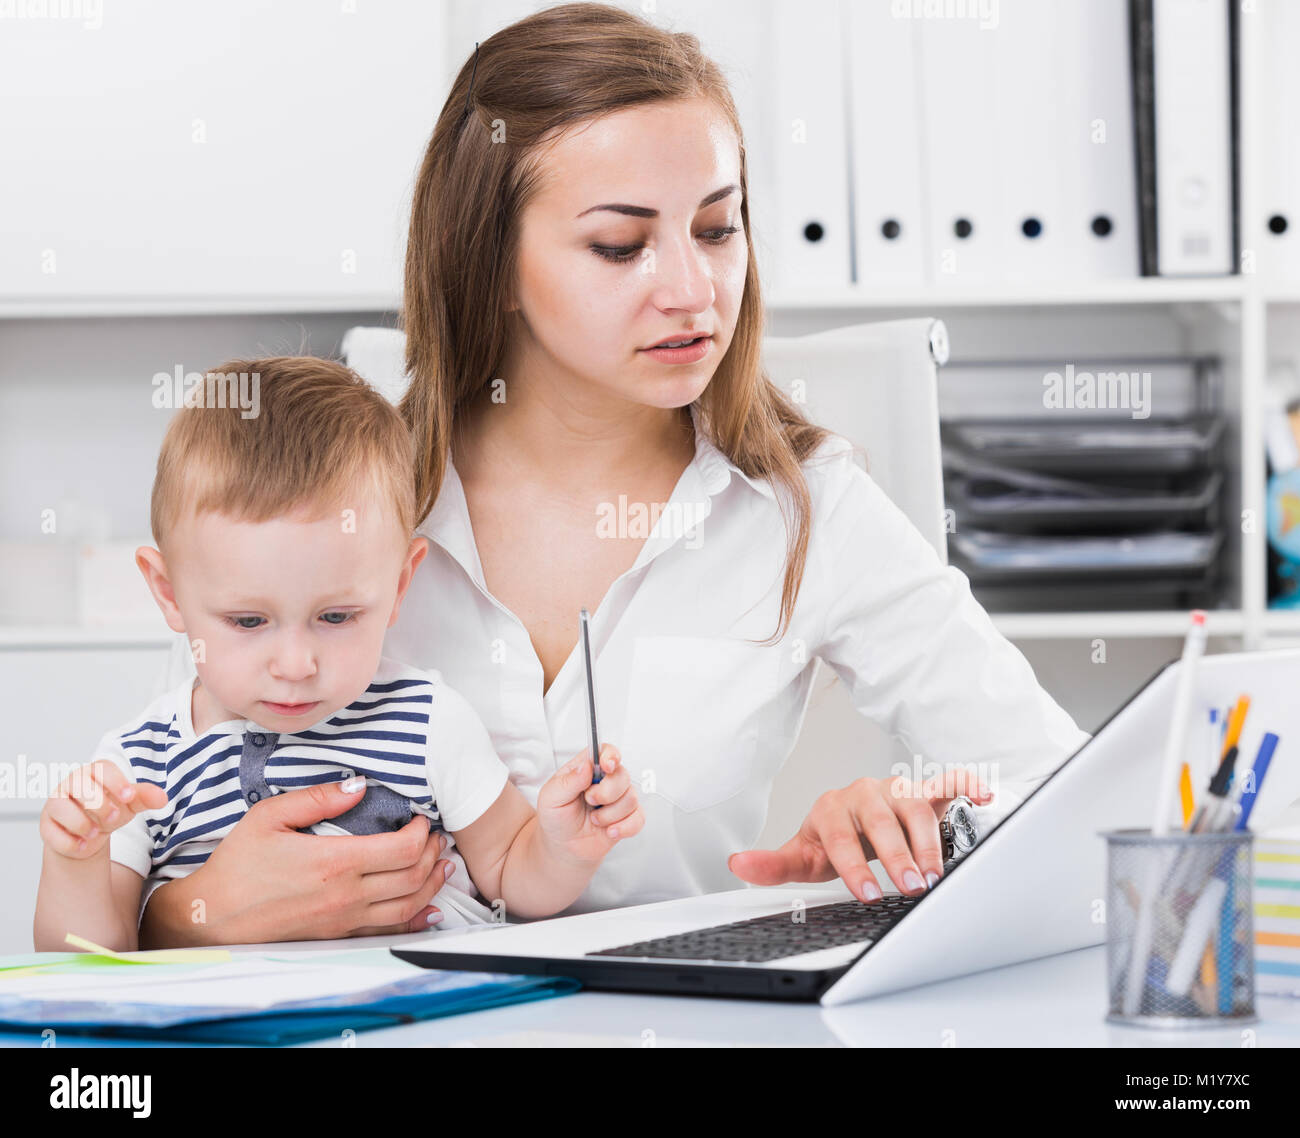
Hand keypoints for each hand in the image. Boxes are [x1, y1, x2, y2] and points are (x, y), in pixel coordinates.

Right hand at [39, 760, 167, 859]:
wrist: (89, 835)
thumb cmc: (110, 811)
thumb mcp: (130, 804)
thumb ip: (145, 797)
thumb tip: (162, 797)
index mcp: (95, 772)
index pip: (102, 768)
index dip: (116, 781)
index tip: (128, 797)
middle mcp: (72, 783)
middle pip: (81, 786)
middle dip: (100, 805)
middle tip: (113, 819)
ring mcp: (56, 803)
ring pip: (61, 806)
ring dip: (81, 823)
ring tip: (95, 833)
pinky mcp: (46, 824)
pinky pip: (52, 832)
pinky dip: (69, 842)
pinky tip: (82, 845)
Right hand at [138, 779, 455, 946]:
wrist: (211, 918)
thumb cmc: (237, 865)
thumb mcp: (269, 816)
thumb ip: (318, 798)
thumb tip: (358, 785)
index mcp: (335, 862)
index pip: (403, 849)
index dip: (421, 832)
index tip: (420, 818)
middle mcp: (346, 895)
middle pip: (413, 876)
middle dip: (432, 853)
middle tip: (434, 836)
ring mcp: (344, 921)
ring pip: (408, 906)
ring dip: (432, 884)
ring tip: (441, 864)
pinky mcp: (337, 937)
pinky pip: (388, 931)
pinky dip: (415, 919)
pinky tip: (428, 910)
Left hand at [535, 744, 643, 864]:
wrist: (562, 847)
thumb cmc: (556, 818)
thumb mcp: (551, 798)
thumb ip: (568, 781)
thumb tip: (586, 766)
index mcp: (587, 769)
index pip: (606, 751)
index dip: (611, 755)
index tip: (608, 766)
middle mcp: (605, 781)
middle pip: (623, 775)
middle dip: (606, 793)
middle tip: (590, 801)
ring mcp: (618, 800)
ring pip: (631, 798)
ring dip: (610, 814)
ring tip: (594, 819)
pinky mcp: (627, 818)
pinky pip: (638, 818)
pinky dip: (624, 827)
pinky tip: (610, 830)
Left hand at [727, 768, 992, 901]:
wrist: (851, 818)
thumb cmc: (830, 840)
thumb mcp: (801, 855)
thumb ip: (772, 865)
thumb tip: (737, 866)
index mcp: (832, 809)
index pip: (841, 838)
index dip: (855, 867)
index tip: (869, 894)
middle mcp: (864, 794)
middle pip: (881, 821)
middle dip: (896, 855)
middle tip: (912, 886)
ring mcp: (895, 790)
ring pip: (914, 807)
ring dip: (928, 839)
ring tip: (936, 874)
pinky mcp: (923, 790)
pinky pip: (946, 781)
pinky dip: (964, 784)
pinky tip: (982, 794)